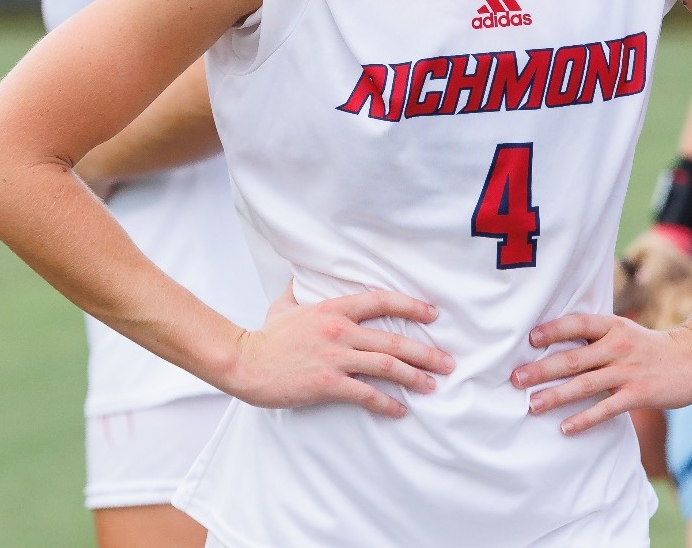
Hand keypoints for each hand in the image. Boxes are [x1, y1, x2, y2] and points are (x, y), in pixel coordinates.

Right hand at [224, 284, 452, 418]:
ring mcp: (335, 357)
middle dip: (425, 352)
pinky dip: (388, 403)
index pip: (380, 301)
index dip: (410, 306)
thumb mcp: (283, 306)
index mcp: (332, 309)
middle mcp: (339, 331)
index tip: (432, 314)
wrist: (244, 363)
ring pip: (387, 365)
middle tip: (447, 362)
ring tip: (432, 386)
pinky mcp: (328, 383)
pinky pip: (367, 394)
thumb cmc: (264, 336)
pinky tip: (401, 410)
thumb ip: (298, 293)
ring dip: (415, 377)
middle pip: (393, 339)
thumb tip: (300, 281)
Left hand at [511, 314, 691, 434]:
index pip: (577, 323)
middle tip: (515, 378)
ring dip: (556, 396)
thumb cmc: (650, 346)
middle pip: (573, 358)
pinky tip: (565, 428)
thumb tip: (555, 341)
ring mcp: (628, 371)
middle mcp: (618, 346)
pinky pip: (606, 408)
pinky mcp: (639, 394)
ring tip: (532, 405)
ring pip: (585, 384)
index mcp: (612, 326)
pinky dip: (585, 419)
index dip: (552, 330)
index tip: (529, 339)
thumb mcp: (623, 331)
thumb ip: (595, 335)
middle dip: (542, 369)